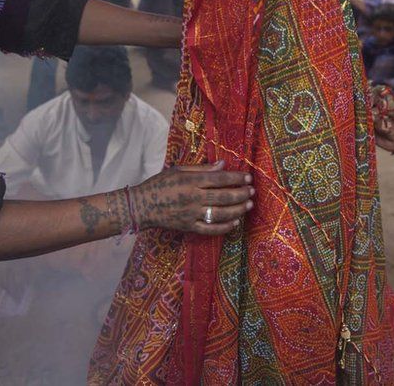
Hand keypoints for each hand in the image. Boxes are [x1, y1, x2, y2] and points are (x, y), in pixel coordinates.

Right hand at [131, 161, 253, 234]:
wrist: (142, 206)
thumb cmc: (160, 184)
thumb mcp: (178, 170)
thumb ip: (201, 168)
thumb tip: (222, 164)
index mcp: (191, 181)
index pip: (219, 179)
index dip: (236, 179)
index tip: (248, 178)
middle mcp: (193, 198)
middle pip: (223, 196)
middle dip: (241, 194)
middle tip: (252, 191)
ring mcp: (191, 214)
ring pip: (220, 213)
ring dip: (237, 210)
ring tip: (248, 205)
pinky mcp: (188, 227)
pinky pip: (210, 229)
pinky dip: (224, 227)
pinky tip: (235, 223)